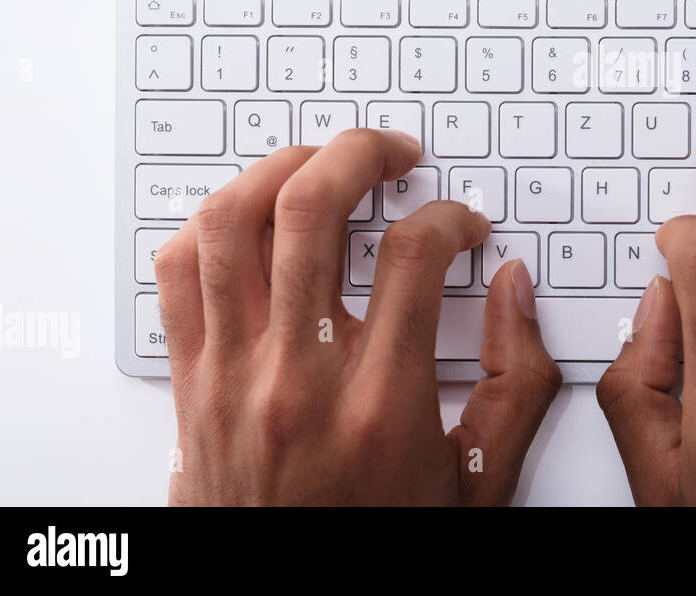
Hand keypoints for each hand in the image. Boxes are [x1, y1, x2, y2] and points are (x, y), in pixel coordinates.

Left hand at [154, 129, 560, 504]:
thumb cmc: (379, 541)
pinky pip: (177, 273)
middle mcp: (299, 376)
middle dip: (361, 154)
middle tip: (392, 154)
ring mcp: (233, 375)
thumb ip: (518, 380)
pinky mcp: (190, 384)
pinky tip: (252, 220)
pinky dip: (210, 225)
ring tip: (320, 164)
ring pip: (231, 222)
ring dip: (281, 169)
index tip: (462, 224)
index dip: (451, 217)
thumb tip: (514, 288)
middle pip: (311, 209)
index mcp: (382, 401)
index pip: (415, 254)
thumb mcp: (480, 480)